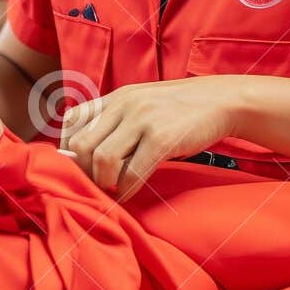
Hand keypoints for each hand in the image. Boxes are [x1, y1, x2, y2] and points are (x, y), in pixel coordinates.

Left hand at [59, 78, 239, 202]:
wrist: (222, 101)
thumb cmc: (181, 109)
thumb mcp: (144, 103)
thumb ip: (119, 120)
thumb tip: (90, 152)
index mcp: (117, 97)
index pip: (72, 119)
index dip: (67, 148)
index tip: (78, 166)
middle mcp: (125, 104)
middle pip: (81, 144)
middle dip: (83, 171)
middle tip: (96, 183)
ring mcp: (143, 120)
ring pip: (102, 159)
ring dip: (104, 181)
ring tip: (114, 188)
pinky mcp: (162, 138)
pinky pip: (132, 172)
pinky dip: (127, 188)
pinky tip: (130, 192)